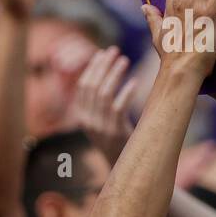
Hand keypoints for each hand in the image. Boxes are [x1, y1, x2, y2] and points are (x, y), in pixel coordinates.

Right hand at [72, 46, 136, 164]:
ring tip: (125, 60)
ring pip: (104, 94)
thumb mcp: (100, 120)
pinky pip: (118, 107)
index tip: (102, 53)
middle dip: (102, 65)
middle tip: (114, 51)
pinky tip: (134, 81)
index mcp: (81, 116)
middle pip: (92, 86)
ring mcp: (100, 127)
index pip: (82, 86)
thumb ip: (98, 102)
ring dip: (114, 74)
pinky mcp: (115, 132)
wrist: (122, 165)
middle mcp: (87, 121)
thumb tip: (103, 72)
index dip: (92, 68)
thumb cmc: (114, 138)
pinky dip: (126, 92)